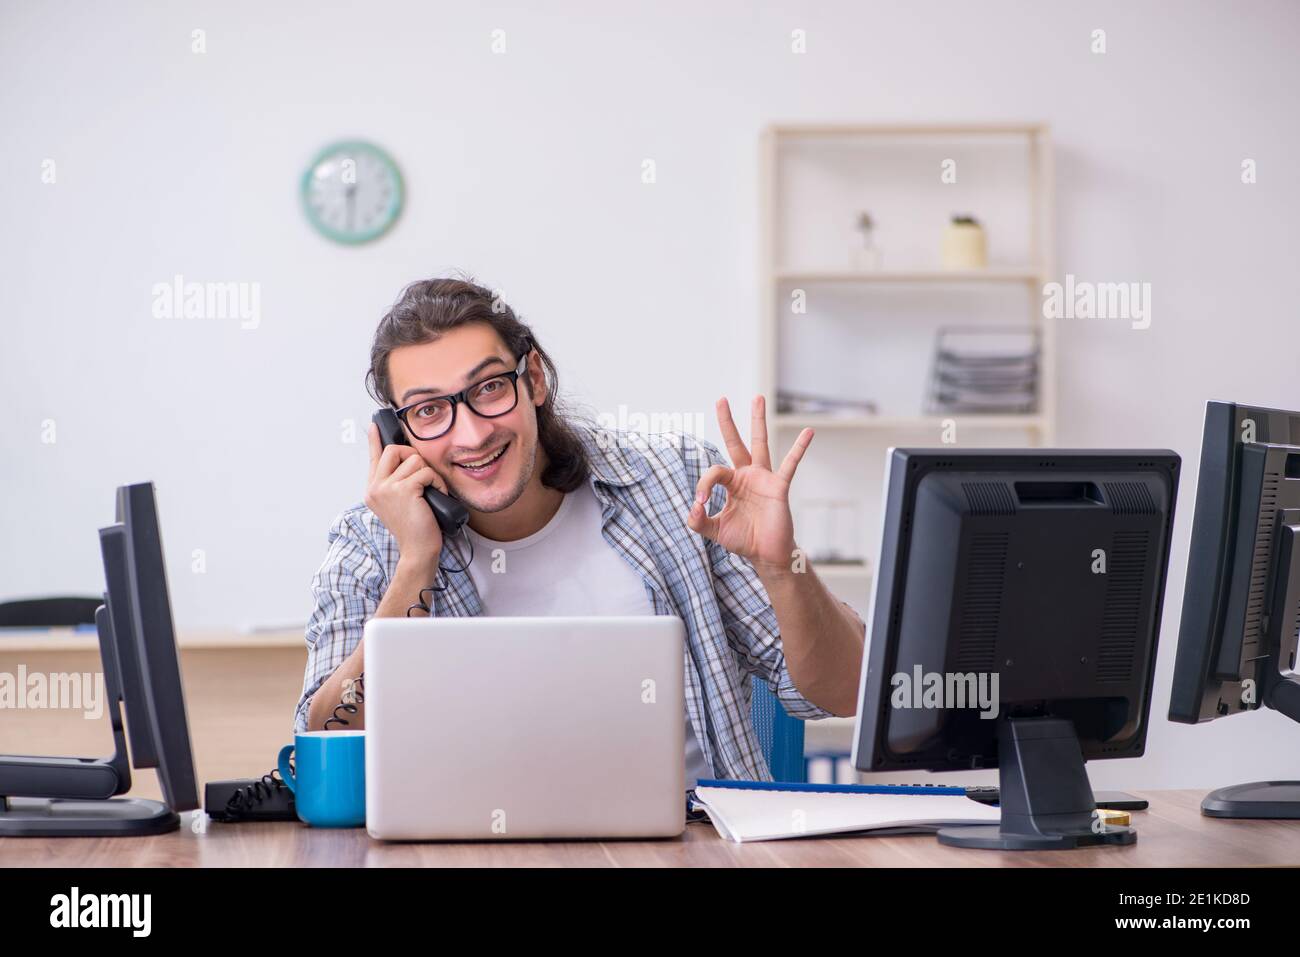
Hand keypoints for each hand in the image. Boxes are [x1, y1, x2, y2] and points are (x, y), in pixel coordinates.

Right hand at [365, 422, 445, 569]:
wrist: (418, 550)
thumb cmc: (414, 528)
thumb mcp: (400, 503)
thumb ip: (397, 482)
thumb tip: (406, 460)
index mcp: (373, 490)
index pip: (373, 458)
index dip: (375, 440)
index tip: (374, 425)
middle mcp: (375, 487)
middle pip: (394, 450)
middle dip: (414, 457)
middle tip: (423, 476)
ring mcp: (387, 488)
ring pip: (413, 460)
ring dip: (429, 474)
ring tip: (431, 491)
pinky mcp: (404, 490)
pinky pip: (425, 472)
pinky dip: (436, 482)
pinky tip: (437, 495)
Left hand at [686, 396, 813, 573]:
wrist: (766, 555)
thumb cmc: (743, 540)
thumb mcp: (713, 530)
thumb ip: (697, 520)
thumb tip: (692, 506)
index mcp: (731, 484)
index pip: (714, 472)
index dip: (703, 484)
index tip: (699, 503)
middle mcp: (747, 475)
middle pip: (735, 442)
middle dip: (727, 421)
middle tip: (720, 399)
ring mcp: (764, 478)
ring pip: (760, 444)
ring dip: (758, 421)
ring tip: (757, 398)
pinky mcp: (779, 486)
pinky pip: (790, 464)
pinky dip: (799, 448)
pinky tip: (808, 432)